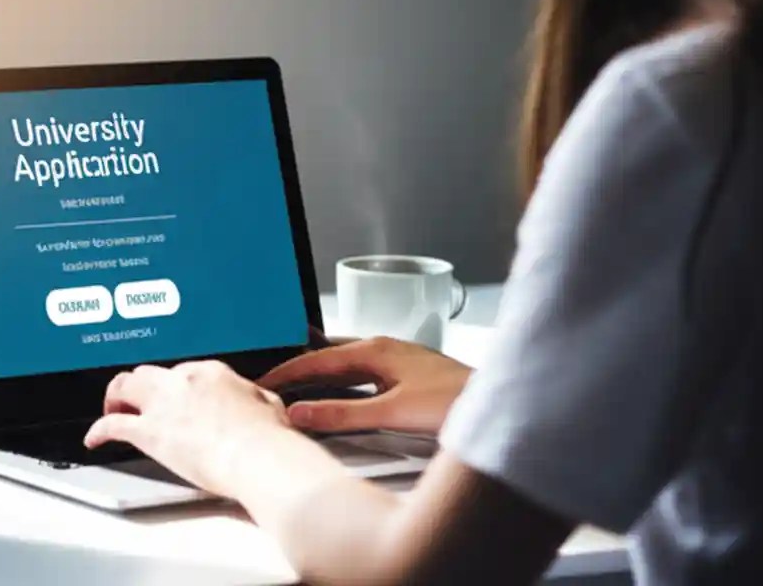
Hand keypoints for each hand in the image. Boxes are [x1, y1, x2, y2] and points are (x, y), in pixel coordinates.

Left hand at [84, 361, 302, 496]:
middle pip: (148, 374)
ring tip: (113, 409)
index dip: (174, 388)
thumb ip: (253, 398)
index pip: (182, 373)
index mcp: (211, 373)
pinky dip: (99, 430)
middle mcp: (182, 381)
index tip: (175, 400)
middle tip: (137, 402)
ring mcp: (163, 404)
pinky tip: (94, 438)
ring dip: (116, 397)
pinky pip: (112, 425)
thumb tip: (256, 402)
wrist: (257, 455)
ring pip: (124, 386)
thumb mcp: (267, 404)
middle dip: (140, 388)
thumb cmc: (267, 437)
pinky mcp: (149, 432)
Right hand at [259, 335, 471, 434]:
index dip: (287, 371)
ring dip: (321, 376)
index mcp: (375, 349)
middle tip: (272, 382)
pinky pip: (363, 375)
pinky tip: (342, 394)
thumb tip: (300, 413)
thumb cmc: (454, 402)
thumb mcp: (391, 412)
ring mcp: (398, 360)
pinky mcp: (408, 374)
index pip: (317, 359)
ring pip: (347, 365)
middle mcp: (384, 348)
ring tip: (296, 386)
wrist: (500, 405)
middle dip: (300, 369)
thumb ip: (343, 414)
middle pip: (329, 357)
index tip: (262, 381)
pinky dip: (342, 383)